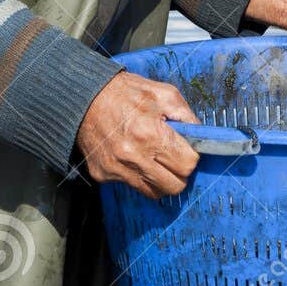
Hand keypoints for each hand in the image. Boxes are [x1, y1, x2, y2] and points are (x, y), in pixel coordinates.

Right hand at [75, 71, 200, 198]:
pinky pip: (132, 186)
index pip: (187, 165)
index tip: (187, 149)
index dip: (192, 156)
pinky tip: (135, 157)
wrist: (86, 97)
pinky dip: (139, 176)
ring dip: (161, 179)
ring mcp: (117, 169)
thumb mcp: (164, 93)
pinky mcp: (103, 175)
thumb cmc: (126, 92)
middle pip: (174, 186)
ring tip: (156, 158)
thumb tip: (201, 136)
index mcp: (151, 134)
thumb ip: (186, 116)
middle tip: (174, 157)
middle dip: (180, 173)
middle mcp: (133, 156)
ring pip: (154, 193)